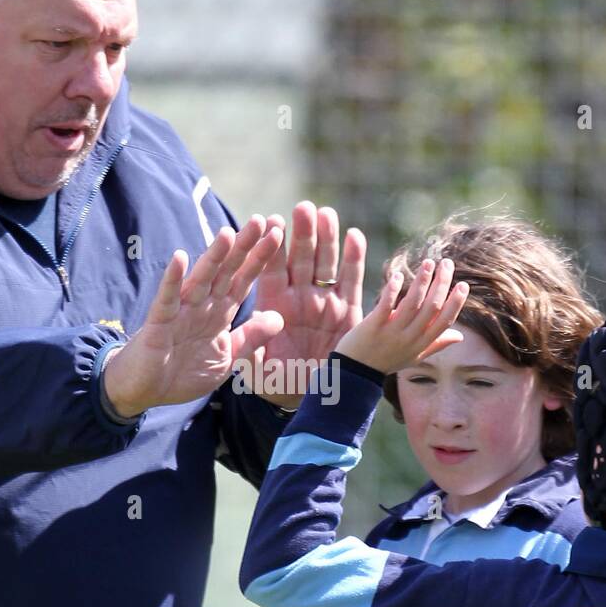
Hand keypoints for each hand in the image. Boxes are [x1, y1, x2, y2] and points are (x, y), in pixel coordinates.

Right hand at [102, 215, 284, 416]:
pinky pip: (167, 298)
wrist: (145, 392)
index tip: (278, 234)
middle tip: (261, 220)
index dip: (260, 258)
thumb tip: (279, 317)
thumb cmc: (183, 374)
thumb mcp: (227, 360)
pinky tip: (180, 258)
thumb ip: (250, 339)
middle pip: (226, 272)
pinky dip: (173, 280)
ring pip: (200, 279)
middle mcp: (202, 305)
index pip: (243, 280)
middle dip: (243, 247)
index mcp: (219, 312)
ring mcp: (180, 311)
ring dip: (213, 257)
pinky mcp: (159, 323)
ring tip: (228, 234)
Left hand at [249, 202, 366, 409]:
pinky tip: (354, 235)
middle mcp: (299, 296)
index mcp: (273, 304)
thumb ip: (251, 349)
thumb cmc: (276, 382)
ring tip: (326, 214)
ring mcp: (324, 300)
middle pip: (300, 258)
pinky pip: (352, 280)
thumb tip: (256, 325)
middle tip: (303, 208)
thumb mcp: (257, 370)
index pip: (270, 269)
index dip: (270, 247)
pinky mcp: (348, 310)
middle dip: (302, 233)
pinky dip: (354, 258)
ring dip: (326, 238)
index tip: (269, 222)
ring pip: (325, 262)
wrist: (307, 397)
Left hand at [334, 258, 468, 375]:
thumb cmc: (386, 362)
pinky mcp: (373, 327)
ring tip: (428, 263)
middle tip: (446, 263)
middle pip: (431, 307)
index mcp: (421, 344)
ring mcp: (391, 332)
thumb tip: (460, 336)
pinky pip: (386, 306)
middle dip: (441, 284)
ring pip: (412, 304)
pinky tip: (398, 275)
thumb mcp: (414, 356)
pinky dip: (393, 291)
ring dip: (422, 281)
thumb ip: (436, 344)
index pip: (444, 321)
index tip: (463, 285)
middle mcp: (410, 338)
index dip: (456, 303)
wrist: (355, 374)